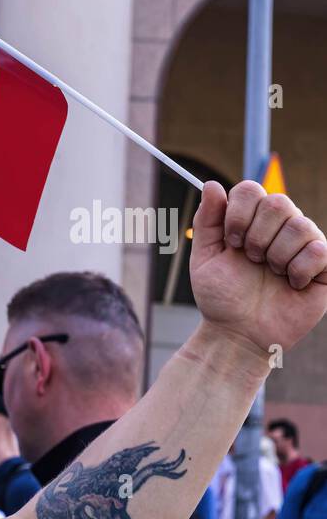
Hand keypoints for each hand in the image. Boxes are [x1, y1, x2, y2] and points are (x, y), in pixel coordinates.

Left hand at [190, 180, 326, 357]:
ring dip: (276, 256)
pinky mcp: (324, 266)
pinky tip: (291, 284)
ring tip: (270, 274)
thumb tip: (212, 185)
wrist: (238, 333)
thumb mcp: (205, 258)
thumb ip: (207, 221)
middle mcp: (279, 228)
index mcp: (250, 221)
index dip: (240, 213)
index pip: (251, 190)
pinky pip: (320, 250)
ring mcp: (304, 244)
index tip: (231, 242)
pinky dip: (299, 270)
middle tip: (251, 260)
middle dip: (257, 236)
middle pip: (279, 202)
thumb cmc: (221, 297)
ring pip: (300, 226)